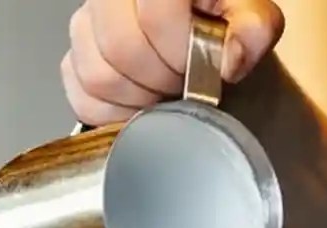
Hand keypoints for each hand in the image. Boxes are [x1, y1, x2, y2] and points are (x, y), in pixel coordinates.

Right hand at [63, 0, 284, 125]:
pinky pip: (81, 96)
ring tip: (165, 90)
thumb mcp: (251, 15)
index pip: (155, 16)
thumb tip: (229, 60)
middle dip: (161, 78)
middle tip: (185, 81)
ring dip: (138, 98)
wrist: (199, 30)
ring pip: (97, 75)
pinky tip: (141, 101)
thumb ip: (252, 28)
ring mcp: (86, 23)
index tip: (202, 64)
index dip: (182, 51)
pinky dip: (114, 112)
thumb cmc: (220, 20)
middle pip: (120, 48)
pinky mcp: (74, 57)